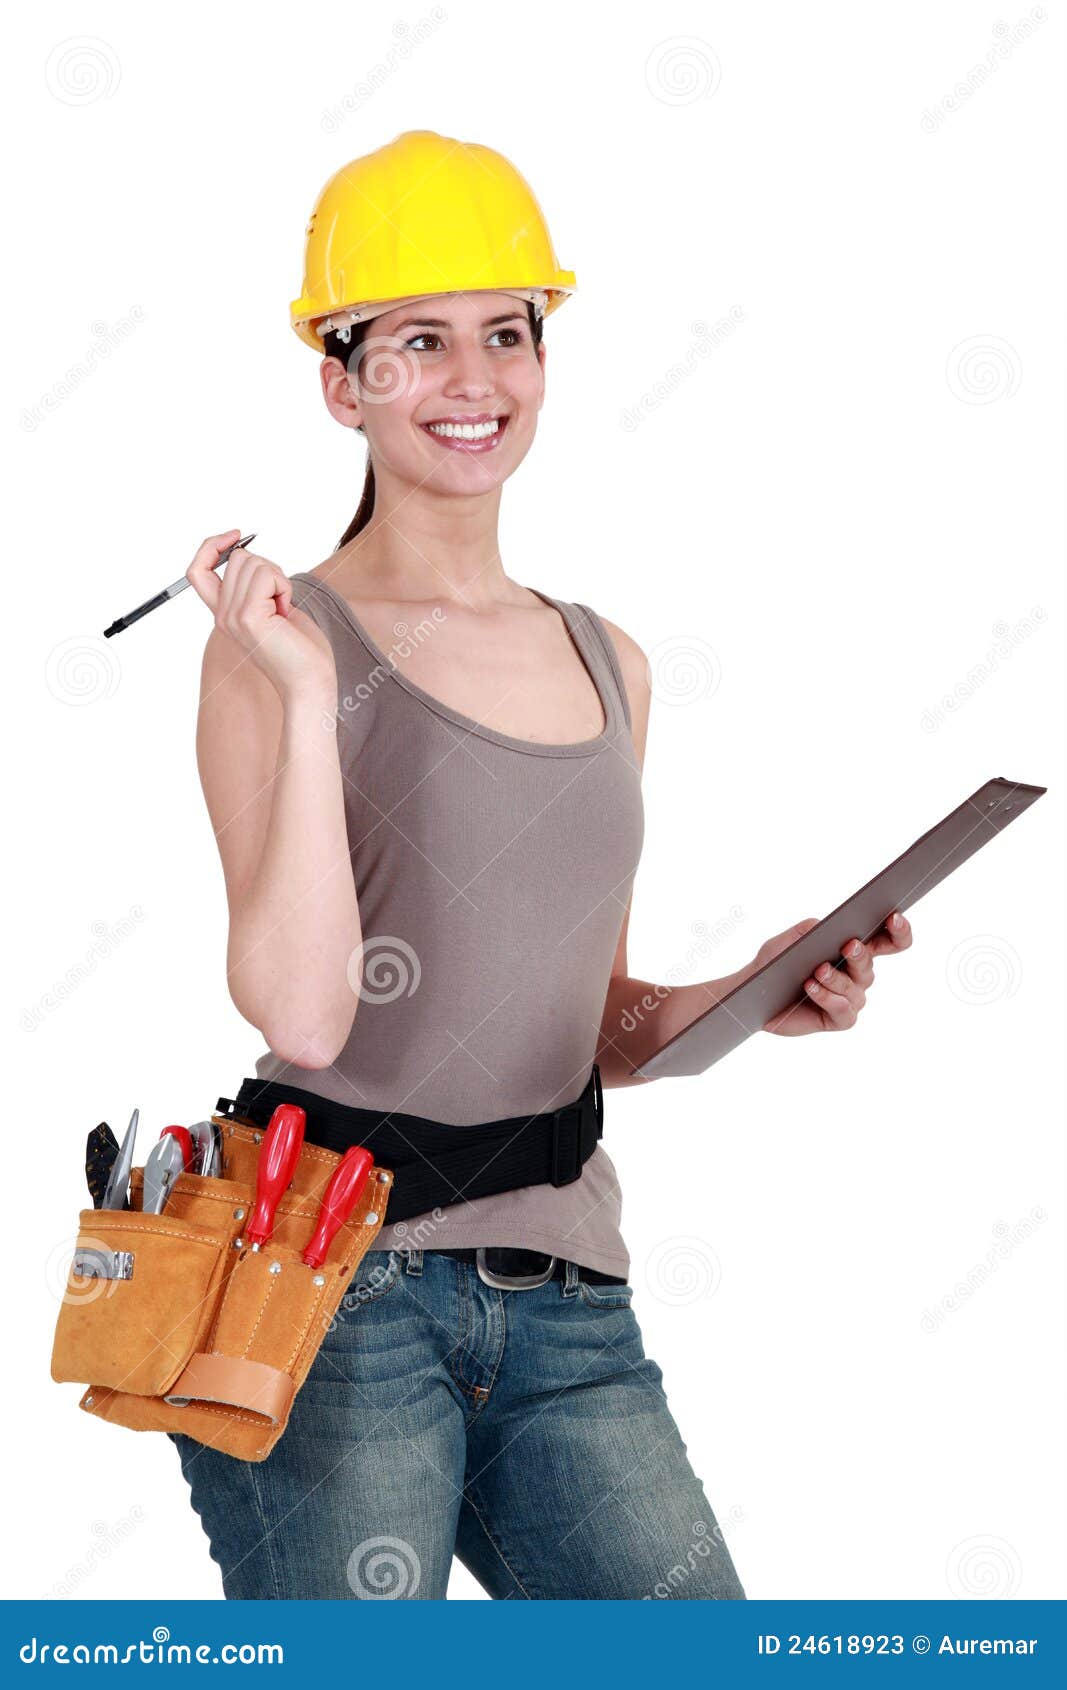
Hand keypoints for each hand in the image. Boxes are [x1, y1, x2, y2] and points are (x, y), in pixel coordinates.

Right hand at [185, 531, 335, 702]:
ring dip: (278, 578)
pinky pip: (267, 575)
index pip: (196, 570)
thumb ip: (254, 586)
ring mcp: (232, 617)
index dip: (211, 546)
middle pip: (237, 558)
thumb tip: (245, 550)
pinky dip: (284, 587)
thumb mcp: (271, 608)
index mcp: (224, 614)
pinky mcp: (248, 617)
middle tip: (281, 600)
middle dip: (268, 569)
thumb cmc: (300, 648)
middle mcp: (222, 616)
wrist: (310, 683)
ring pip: (252, 562)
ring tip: (284, 608)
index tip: (236, 536)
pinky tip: (287, 611)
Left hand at [755, 912, 912, 1035]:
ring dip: (836, 978)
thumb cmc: (774, 965)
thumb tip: (826, 925)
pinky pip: (843, 1009)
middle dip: (860, 955)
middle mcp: (856, 975)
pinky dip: (828, 998)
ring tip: (818, 970)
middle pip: (868, 964)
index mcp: (851, 951)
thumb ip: (807, 929)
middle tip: (848, 945)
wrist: (753, 995)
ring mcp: (850, 999)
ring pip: (855, 988)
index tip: (894, 918)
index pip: (888, 942)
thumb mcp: (786, 941)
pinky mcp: (839, 1019)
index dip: (899, 932)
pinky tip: (811, 987)